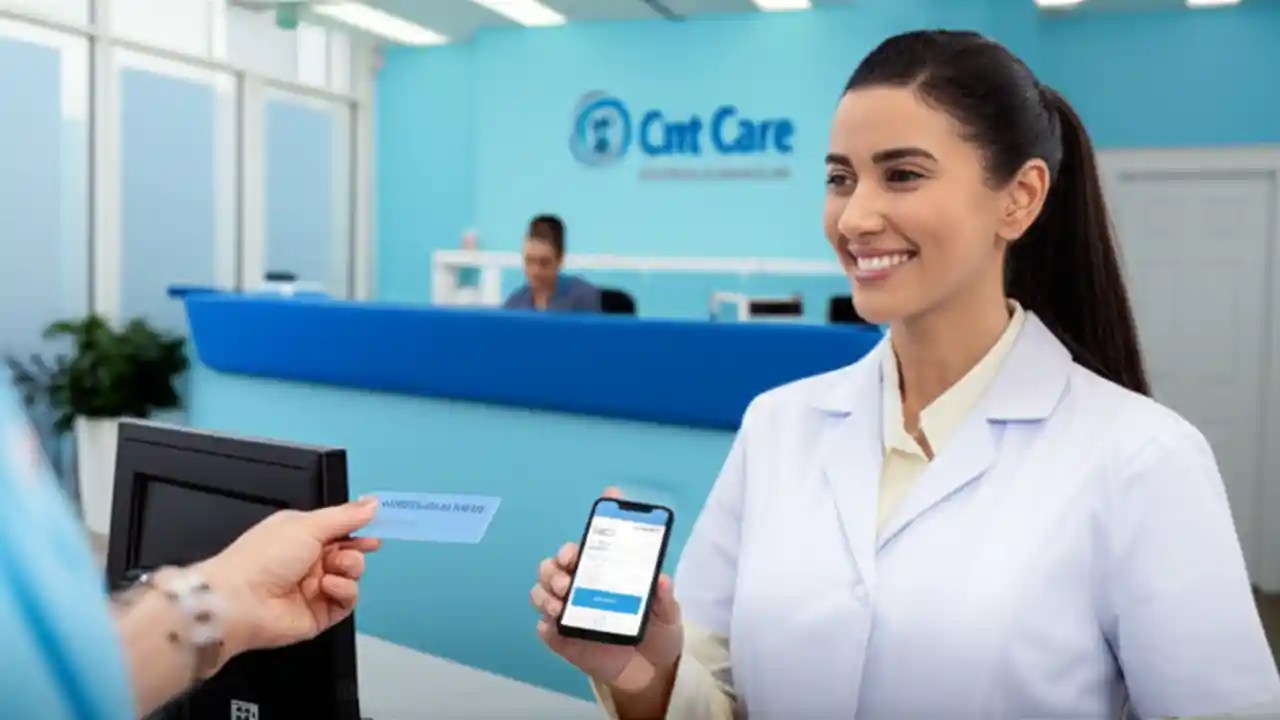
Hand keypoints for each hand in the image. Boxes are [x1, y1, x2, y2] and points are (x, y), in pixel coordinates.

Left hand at [196, 497, 380, 665]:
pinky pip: (346, 601)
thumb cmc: (266, 555)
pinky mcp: (320, 614)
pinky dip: (343, 591)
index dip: (357, 530)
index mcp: (301, 535)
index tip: (376, 529)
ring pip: (351, 577)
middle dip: (355, 550)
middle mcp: (308, 562)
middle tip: (352, 551)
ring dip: (349, 569)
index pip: (338, 531)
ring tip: (335, 568)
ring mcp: (314, 589)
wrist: (240, 601)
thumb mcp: (308, 525)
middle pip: (349, 554)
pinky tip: (328, 586)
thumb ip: (345, 516)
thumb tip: (373, 503)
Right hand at [531, 488, 683, 694]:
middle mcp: (581, 588)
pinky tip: (555, 626)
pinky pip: (544, 629)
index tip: (575, 548)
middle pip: (552, 567)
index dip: (573, 544)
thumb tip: (662, 579)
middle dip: (553, 567)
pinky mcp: (563, 640)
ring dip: (544, 594)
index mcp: (603, 572)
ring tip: (560, 605)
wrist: (652, 673)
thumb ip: (664, 597)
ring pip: (541, 593)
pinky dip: (545, 625)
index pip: (581, 548)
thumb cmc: (657, 632)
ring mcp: (569, 613)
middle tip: (567, 578)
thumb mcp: (667, 612)